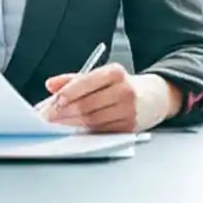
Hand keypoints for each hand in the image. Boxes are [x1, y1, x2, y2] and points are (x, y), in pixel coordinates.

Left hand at [38, 64, 180, 132]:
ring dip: (71, 123)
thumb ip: (74, 80)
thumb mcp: (101, 76)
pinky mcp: (129, 127)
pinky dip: (84, 130)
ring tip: (57, 123)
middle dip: (63, 112)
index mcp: (115, 72)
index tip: (51, 102)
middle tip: (47, 117)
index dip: (66, 94)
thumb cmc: (124, 85)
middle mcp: (124, 90)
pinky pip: (100, 130)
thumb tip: (50, 85)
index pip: (86, 83)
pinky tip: (74, 127)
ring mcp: (128, 110)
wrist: (155, 97)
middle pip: (87, 104)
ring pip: (92, 120)